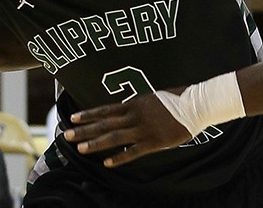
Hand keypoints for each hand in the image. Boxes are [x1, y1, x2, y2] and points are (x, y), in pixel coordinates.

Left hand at [64, 90, 191, 167]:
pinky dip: (120, 157)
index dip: (88, 115)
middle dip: (85, 130)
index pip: (105, 110)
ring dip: (96, 143)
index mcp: (134, 104)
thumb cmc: (176, 99)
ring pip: (114, 138)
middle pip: (104, 124)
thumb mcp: (152, 98)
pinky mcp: (154, 142)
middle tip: (67, 135)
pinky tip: (107, 163)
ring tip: (80, 149)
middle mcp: (134, 116)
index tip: (73, 118)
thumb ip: (138, 106)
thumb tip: (126, 109)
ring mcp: (143, 130)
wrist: (195, 105)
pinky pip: (133, 152)